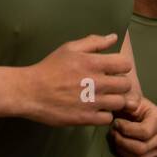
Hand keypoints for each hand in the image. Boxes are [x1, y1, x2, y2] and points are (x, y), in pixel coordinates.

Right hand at [19, 34, 133, 126]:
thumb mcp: (69, 48)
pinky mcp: (85, 118)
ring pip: (120, 103)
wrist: (29, 91)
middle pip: (126, 85)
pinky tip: (95, 109)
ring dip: (115, 100)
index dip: (121, 67)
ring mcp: (92, 102)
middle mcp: (96, 83)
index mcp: (93, 63)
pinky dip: (104, 115)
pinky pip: (107, 118)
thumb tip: (114, 37)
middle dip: (120, 84)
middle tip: (110, 85)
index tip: (113, 69)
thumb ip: (94, 42)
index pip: (125, 65)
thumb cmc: (49, 68)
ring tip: (104, 99)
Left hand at [111, 94, 156, 156]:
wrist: (131, 115)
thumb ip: (129, 98)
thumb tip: (131, 105)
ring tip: (115, 140)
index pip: (144, 132)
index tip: (116, 123)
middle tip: (112, 133)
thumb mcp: (128, 97)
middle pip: (141, 149)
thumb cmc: (128, 106)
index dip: (126, 130)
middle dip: (122, 142)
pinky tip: (118, 148)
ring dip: (121, 151)